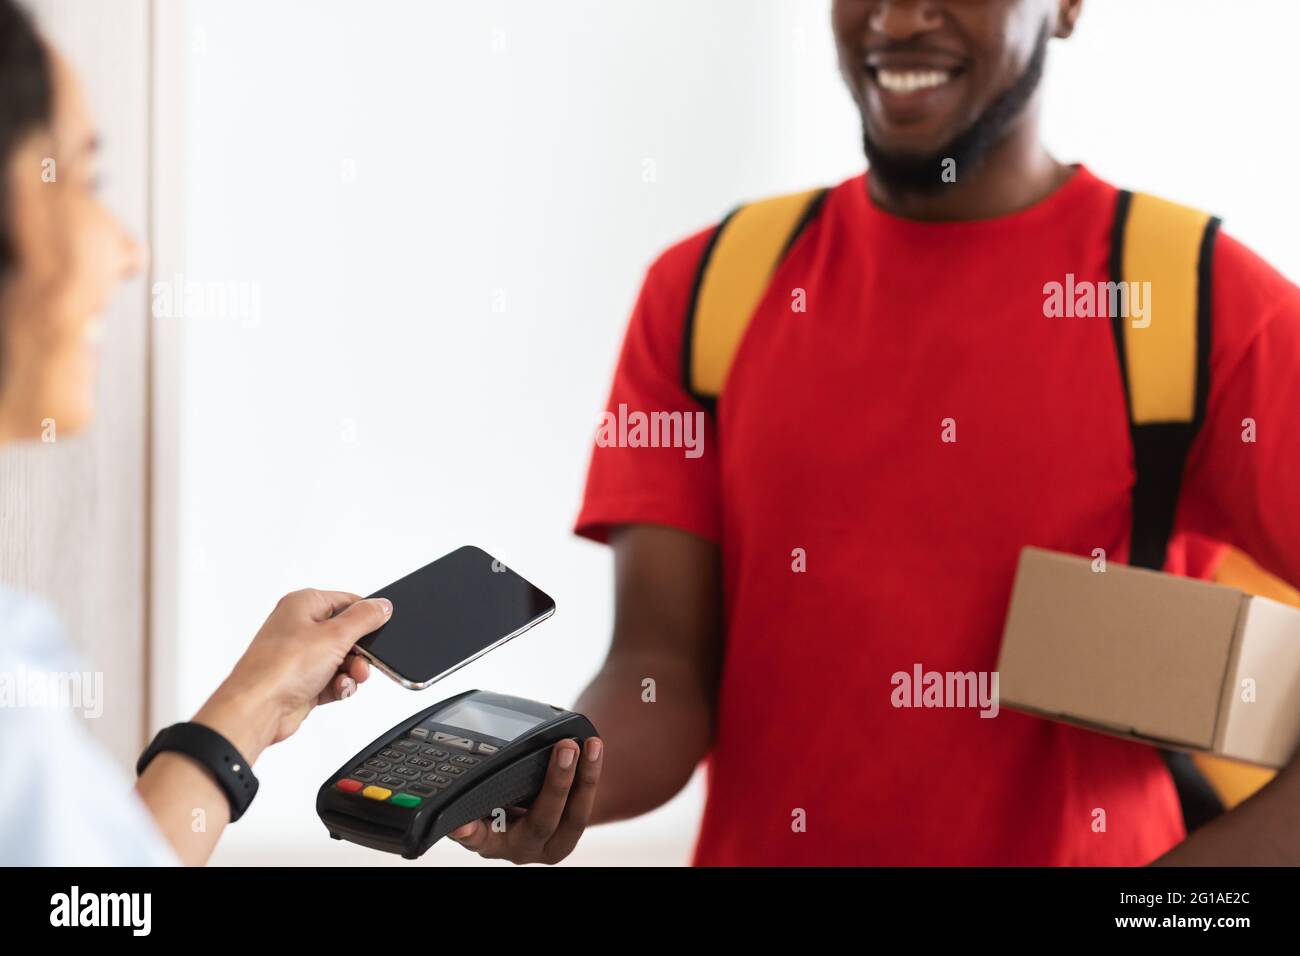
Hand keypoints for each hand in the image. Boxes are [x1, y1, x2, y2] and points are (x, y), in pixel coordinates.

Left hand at [193, 589, 391, 762]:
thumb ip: (364, 618)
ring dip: (351, 672)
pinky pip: (333, 679)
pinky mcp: (302, 681)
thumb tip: (382, 605)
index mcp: (303, 605)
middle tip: (361, 662)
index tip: (379, 629)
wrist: (258, 710)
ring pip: (343, 660)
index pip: (346, 601)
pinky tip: (336, 690)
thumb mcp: (335, 635)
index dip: (365, 616)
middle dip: (360, 652)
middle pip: (347, 634)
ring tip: (347, 679)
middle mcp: (299, 628)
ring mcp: (300, 656)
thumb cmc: (280, 668)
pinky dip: (339, 686)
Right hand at [449, 736, 602, 863]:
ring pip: (573, 815)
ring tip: (589, 745)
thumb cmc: (496, 803)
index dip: (471, 833)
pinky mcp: (571, 831)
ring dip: (584, 776)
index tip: (461, 825)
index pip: (478, 838)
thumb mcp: (480, 801)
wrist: (529, 813)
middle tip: (563, 749)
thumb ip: (475, 791)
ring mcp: (550, 842)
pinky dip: (591, 775)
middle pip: (540, 823)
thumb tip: (444, 757)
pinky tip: (594, 748)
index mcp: (489, 840)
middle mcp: (519, 846)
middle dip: (556, 785)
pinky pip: (585, 805)